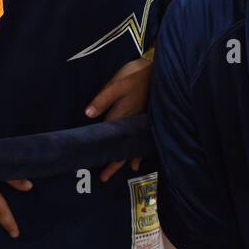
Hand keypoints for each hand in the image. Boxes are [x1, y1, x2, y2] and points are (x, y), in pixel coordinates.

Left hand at [87, 57, 151, 182]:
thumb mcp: (116, 84)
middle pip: (124, 148)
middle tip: (106, 179)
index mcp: (123, 117)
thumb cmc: (136, 75)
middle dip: (116, 163)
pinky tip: (140, 151)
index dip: (110, 160)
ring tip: (129, 168)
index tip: (103, 176)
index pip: (114, 144)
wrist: (161, 69)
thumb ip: (103, 99)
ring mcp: (142, 120)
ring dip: (129, 156)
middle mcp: (133, 123)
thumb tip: (88, 114)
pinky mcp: (148, 115)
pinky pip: (142, 137)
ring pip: (134, 144)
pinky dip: (140, 146)